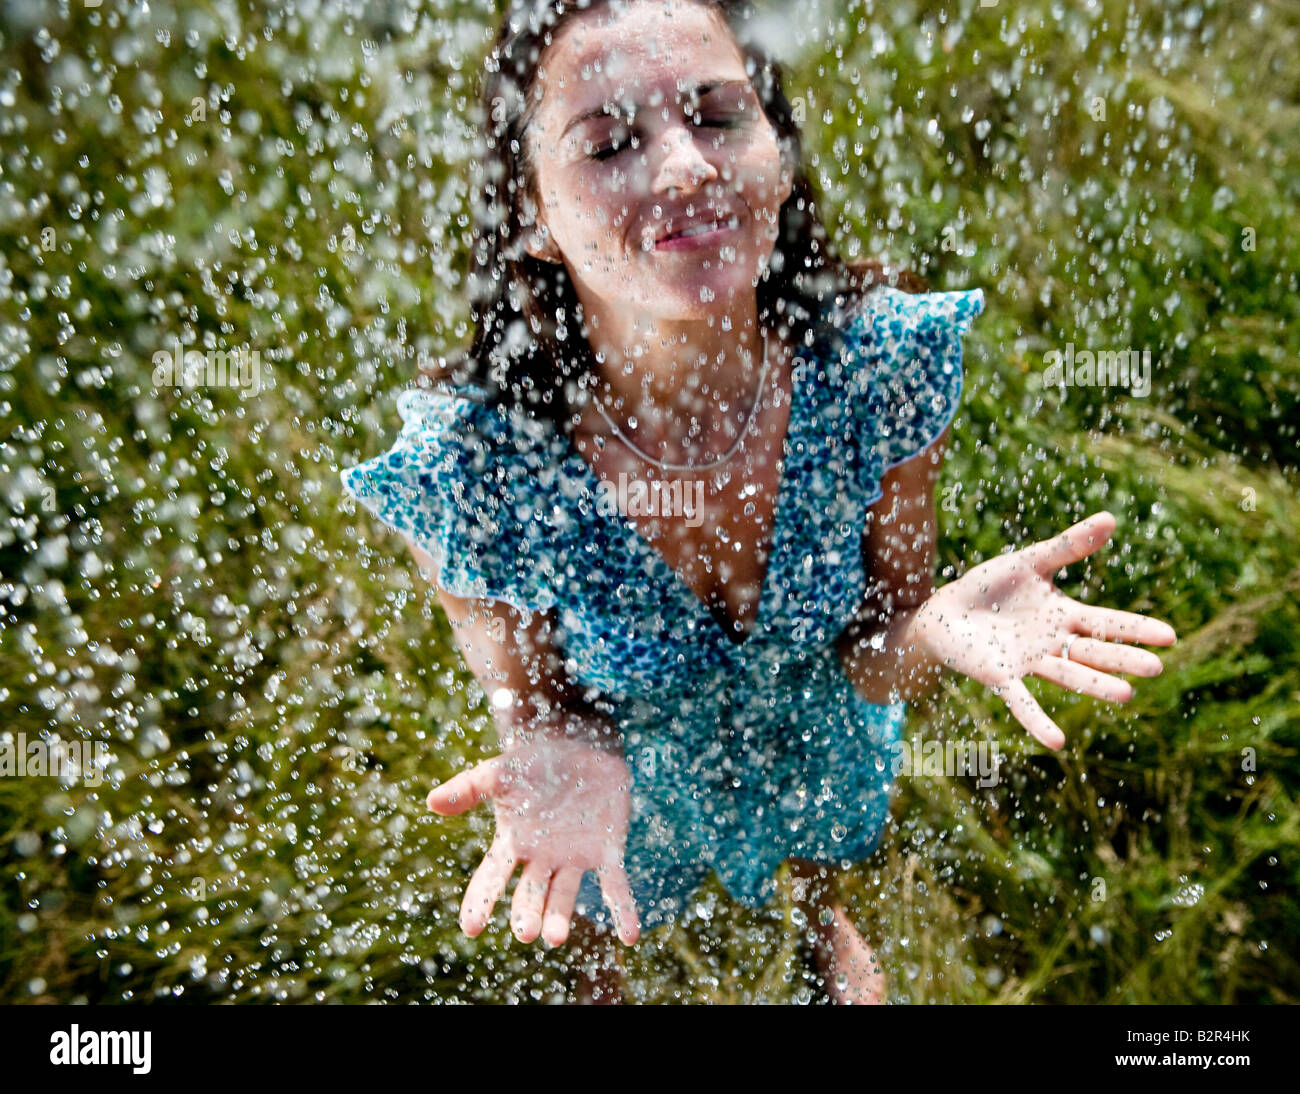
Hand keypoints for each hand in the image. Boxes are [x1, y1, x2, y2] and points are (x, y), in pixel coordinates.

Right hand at [426, 734, 640, 946]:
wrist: (579, 744)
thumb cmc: (534, 761)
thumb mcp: (500, 771)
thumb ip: (468, 788)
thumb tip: (431, 802)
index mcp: (513, 843)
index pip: (491, 878)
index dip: (481, 901)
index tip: (471, 928)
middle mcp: (542, 859)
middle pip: (531, 893)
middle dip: (528, 913)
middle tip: (525, 932)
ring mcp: (575, 858)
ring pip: (566, 894)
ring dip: (561, 916)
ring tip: (555, 937)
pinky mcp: (607, 852)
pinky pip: (615, 886)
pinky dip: (622, 910)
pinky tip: (629, 935)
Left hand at [914, 511, 1176, 749]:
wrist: (944, 612)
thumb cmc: (989, 587)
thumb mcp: (1030, 562)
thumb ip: (1067, 546)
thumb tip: (1112, 518)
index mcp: (1063, 616)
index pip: (1106, 623)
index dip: (1135, 629)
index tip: (1170, 635)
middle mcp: (1052, 644)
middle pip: (1093, 652)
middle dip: (1123, 659)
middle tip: (1156, 667)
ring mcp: (1028, 662)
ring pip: (1067, 675)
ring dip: (1094, 686)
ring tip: (1126, 695)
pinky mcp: (1000, 676)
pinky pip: (1021, 702)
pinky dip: (1038, 721)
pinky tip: (1057, 743)